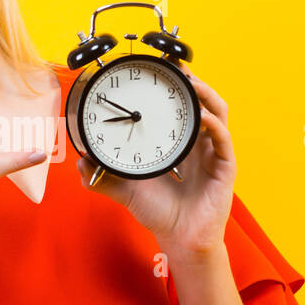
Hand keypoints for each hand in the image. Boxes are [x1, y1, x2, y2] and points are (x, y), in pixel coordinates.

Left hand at [75, 61, 236, 256]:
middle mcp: (198, 144)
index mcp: (177, 143)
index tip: (159, 68)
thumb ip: (102, 177)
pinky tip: (202, 116)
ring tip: (190, 81)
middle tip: (175, 65)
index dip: (172, 87)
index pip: (178, 108)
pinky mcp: (225, 167)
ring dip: (205, 94)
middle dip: (191, 82)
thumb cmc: (159, 212)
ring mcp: (213, 154)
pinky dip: (214, 124)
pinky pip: (223, 139)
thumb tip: (80, 163)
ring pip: (217, 113)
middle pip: (201, 102)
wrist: (178, 238)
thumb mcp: (125, 189)